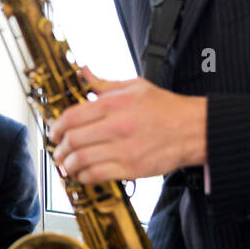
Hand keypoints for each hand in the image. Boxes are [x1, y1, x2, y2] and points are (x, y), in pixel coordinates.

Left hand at [48, 67, 206, 183]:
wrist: (195, 129)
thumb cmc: (166, 107)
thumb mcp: (135, 87)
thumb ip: (104, 83)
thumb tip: (82, 71)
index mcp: (114, 104)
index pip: (72, 116)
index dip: (56, 126)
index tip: (54, 132)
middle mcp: (116, 126)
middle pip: (73, 140)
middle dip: (59, 147)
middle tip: (58, 150)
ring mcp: (124, 149)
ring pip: (81, 160)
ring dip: (68, 164)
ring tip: (67, 164)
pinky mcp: (131, 168)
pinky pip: (97, 175)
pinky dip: (84, 176)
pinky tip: (83, 173)